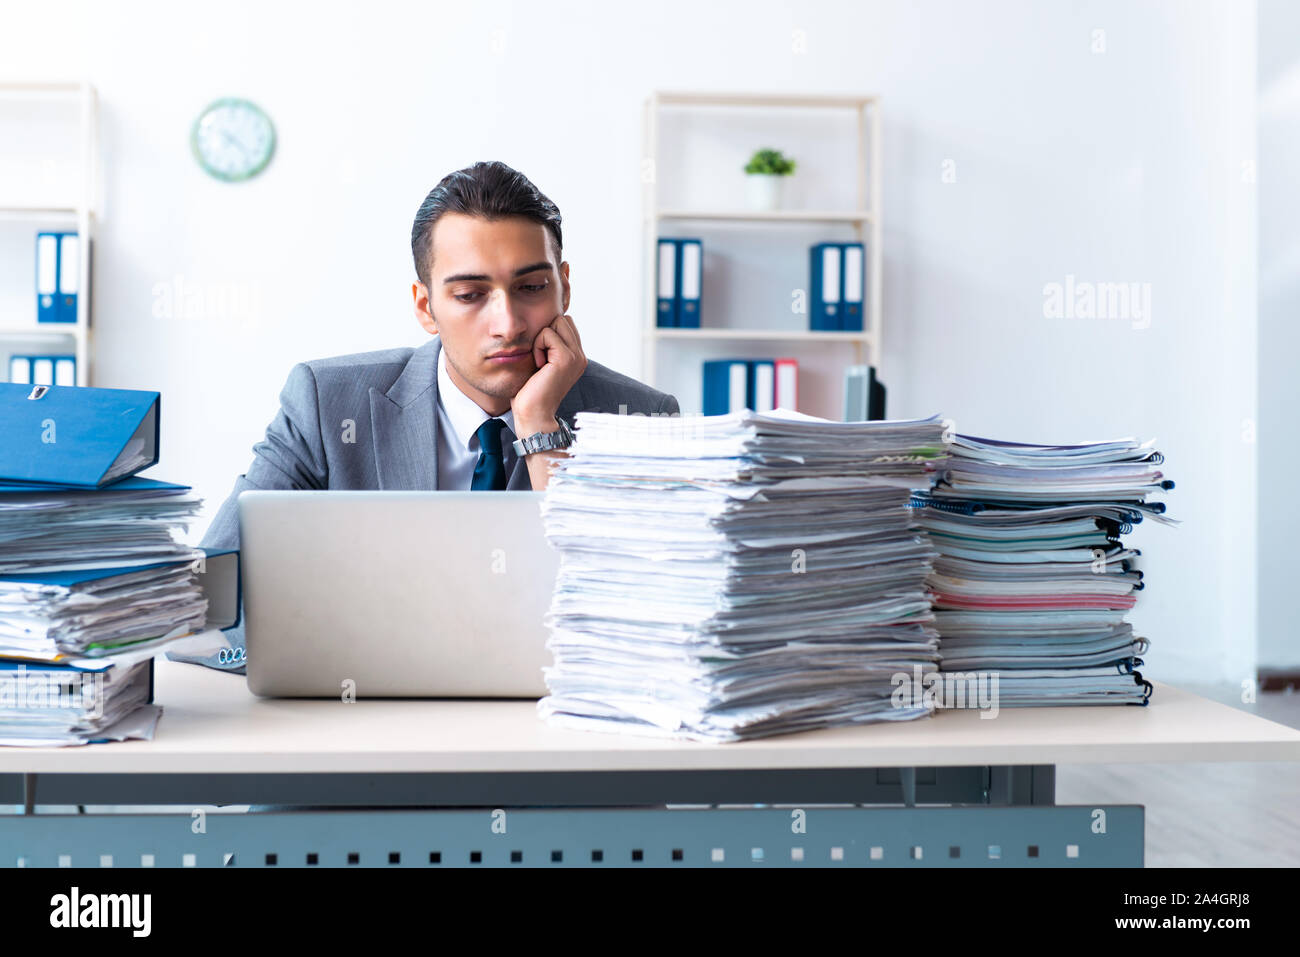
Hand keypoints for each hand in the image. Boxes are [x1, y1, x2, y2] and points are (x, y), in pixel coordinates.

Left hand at [511, 313, 586, 435]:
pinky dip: (538, 345)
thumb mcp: (542, 364)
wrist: (534, 415)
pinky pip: (547, 334)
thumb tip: (542, 326)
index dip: (549, 333)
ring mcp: (576, 357)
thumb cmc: (531, 393)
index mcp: (577, 357)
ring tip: (540, 361)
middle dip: (546, 332)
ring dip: (542, 338)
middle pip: (563, 319)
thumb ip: (548, 346)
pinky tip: (538, 364)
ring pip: (557, 322)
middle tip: (540, 358)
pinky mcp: (567, 358)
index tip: (542, 357)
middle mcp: (580, 356)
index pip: (566, 324)